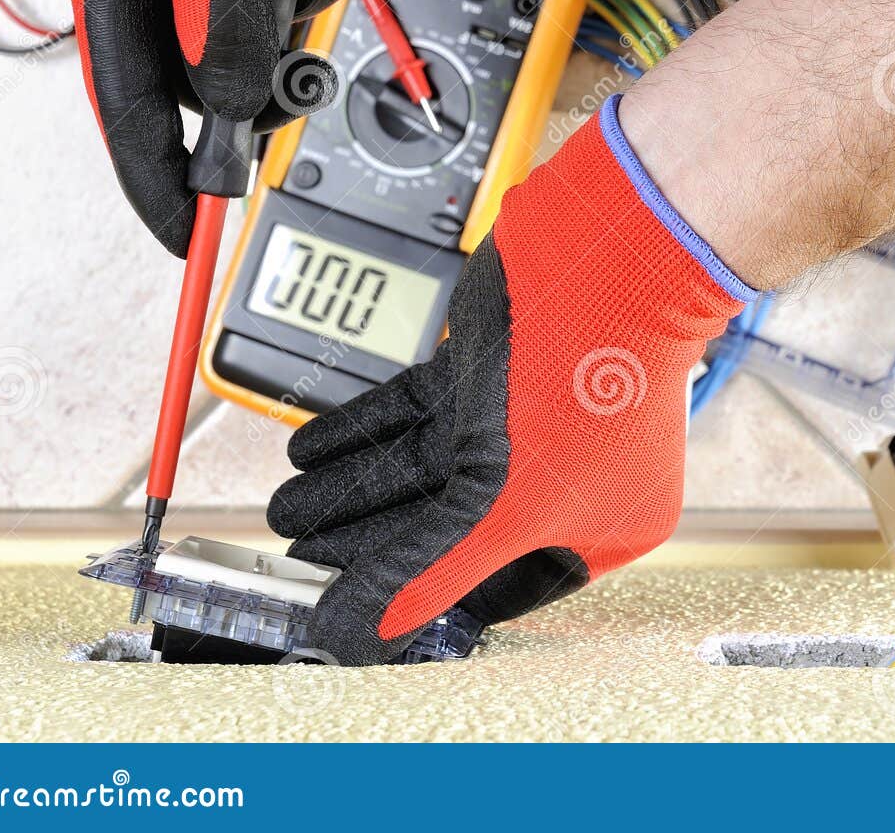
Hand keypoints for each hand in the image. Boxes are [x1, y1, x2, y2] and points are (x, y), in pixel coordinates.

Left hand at [266, 96, 754, 664]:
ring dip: (352, 487)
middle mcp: (562, 479)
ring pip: (422, 470)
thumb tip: (361, 631)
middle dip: (371, 541)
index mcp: (598, 527)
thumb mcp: (502, 503)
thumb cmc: (589, 382)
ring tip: (290, 507)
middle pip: (449, 529)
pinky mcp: (484, 378)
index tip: (363, 612)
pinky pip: (412, 416)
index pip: (497, 588)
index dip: (430, 601)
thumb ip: (428, 570)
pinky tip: (311, 450)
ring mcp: (520, 425)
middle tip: (305, 556)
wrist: (604, 262)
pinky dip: (361, 431)